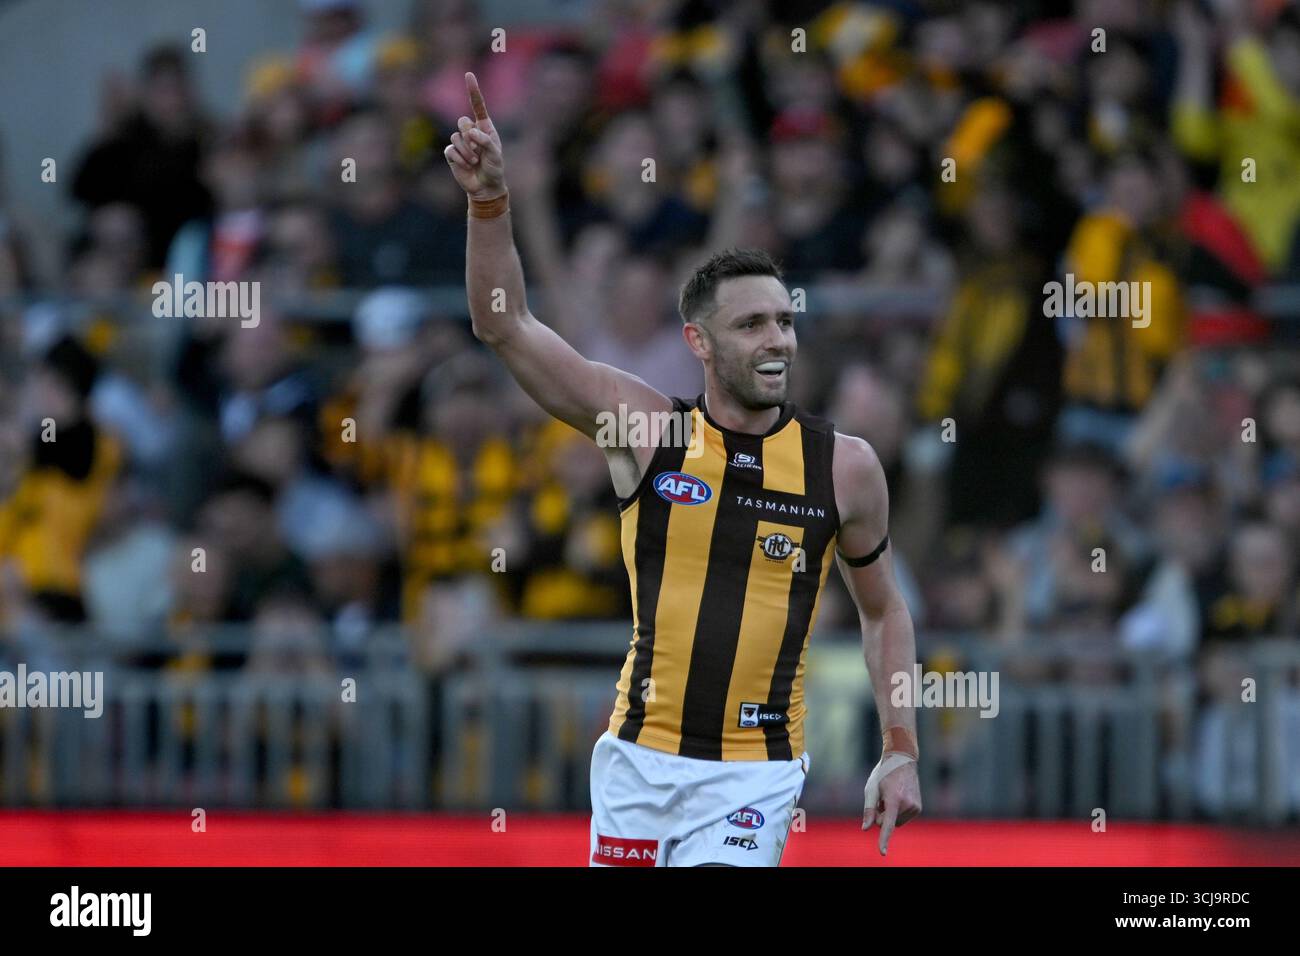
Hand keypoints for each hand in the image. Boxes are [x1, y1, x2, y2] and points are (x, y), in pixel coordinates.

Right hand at [444, 72, 506, 200]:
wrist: (485, 187)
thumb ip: (485, 140)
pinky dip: (460, 158)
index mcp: (484, 127)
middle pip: (462, 121)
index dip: (473, 90)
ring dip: (467, 151)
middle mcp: (471, 131)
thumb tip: (470, 132)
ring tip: (475, 161)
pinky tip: (467, 165)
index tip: (469, 74)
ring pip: (455, 136)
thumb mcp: (495, 153)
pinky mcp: (451, 153)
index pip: (477, 105)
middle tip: (479, 151)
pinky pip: (450, 149)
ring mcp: (460, 141)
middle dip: (470, 137)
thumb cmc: (494, 168)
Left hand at [863, 757, 920, 856]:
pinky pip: (902, 819)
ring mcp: (915, 807)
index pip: (887, 824)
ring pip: (895, 822)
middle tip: (882, 798)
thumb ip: (869, 810)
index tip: (882, 852)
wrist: (903, 760)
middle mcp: (907, 805)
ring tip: (891, 795)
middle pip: (887, 823)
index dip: (883, 839)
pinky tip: (898, 797)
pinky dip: (897, 812)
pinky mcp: (918, 809)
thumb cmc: (883, 774)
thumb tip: (865, 829)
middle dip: (881, 815)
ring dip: (889, 813)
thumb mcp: (871, 789)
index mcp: (894, 799)